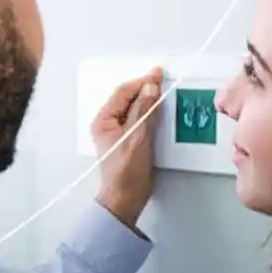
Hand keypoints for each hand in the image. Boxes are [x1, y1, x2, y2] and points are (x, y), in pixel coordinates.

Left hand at [92, 67, 164, 227]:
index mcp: (104, 121)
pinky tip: (165, 112)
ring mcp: (121, 133)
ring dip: (151, 102)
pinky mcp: (132, 141)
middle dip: (147, 90)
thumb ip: (144, 111)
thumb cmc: (127, 171)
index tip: (158, 73)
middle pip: (130, 99)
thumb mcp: (137, 137)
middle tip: (166, 82)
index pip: (123, 93)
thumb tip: (151, 86)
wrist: (126, 198)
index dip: (141, 82)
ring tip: (168, 94)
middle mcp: (110, 124)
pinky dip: (154, 115)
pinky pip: (143, 121)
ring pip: (138, 110)